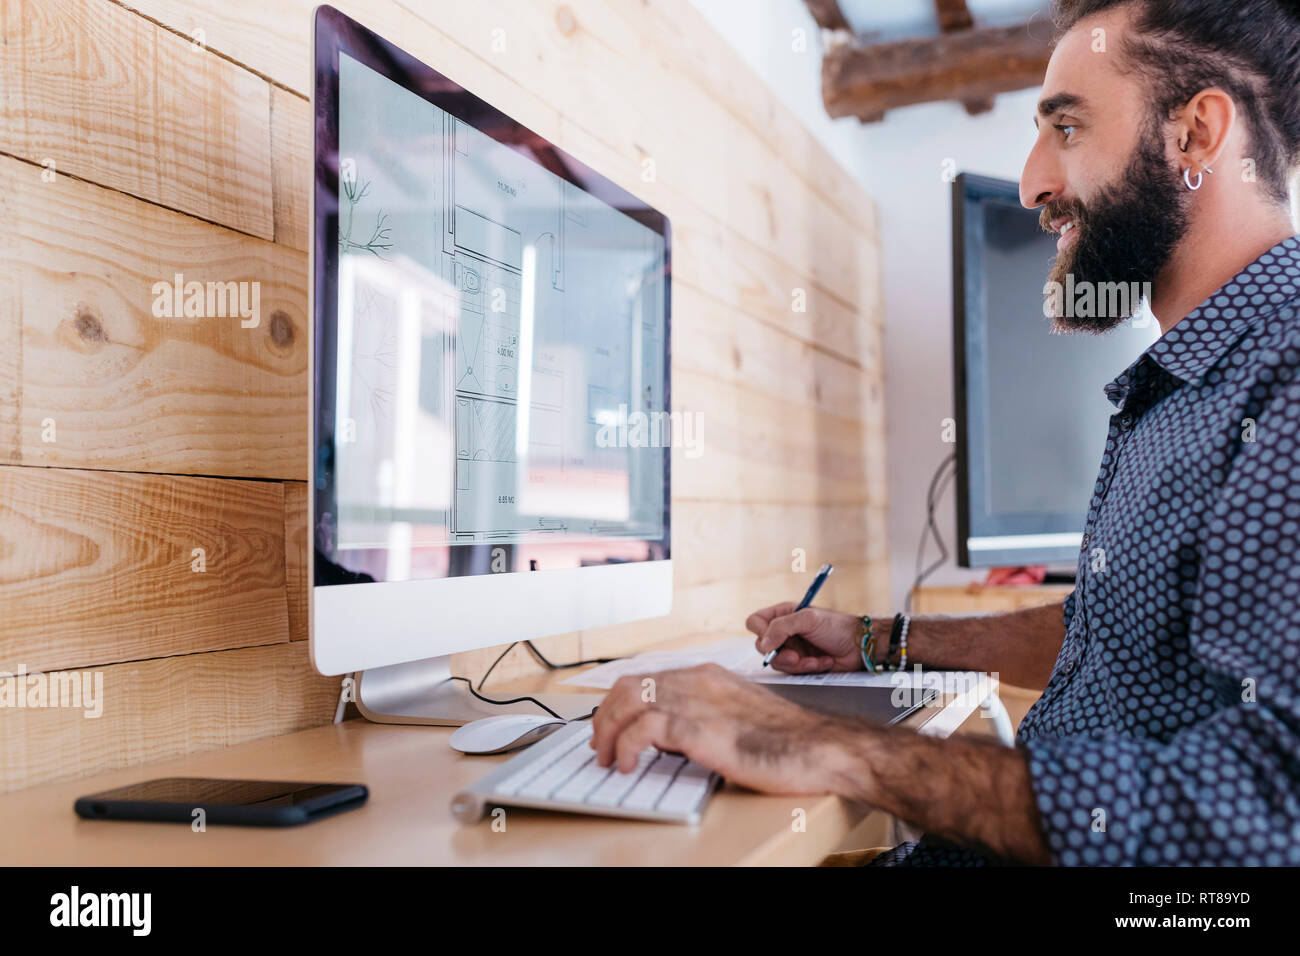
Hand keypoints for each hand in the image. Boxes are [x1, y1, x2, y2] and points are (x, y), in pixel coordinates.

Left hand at [589, 664, 848, 793]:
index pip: (647, 677)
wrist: (821, 748)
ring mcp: (698, 702)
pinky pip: (643, 730)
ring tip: (608, 758)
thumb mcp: (740, 716)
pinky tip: (628, 765)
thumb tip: (675, 737)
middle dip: (607, 716)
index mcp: (708, 676)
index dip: (620, 703)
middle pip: (630, 685)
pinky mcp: (701, 729)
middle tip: (601, 745)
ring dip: (608, 732)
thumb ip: (708, 715)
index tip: (611, 726)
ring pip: (629, 701)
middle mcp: (698, 681)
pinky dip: (626, 747)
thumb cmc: (789, 741)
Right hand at [745, 603, 865, 673]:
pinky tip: (823, 662)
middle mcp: (784, 632)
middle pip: (762, 646)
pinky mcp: (800, 664)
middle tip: (796, 657)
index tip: (771, 640)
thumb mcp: (808, 619)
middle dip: (780, 654)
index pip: (755, 622)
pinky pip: (793, 672)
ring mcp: (791, 648)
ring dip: (797, 664)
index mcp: (783, 614)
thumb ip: (781, 627)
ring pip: (777, 662)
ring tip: (815, 660)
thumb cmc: (837, 626)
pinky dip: (808, 668)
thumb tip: (763, 644)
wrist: (859, 646)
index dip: (759, 632)